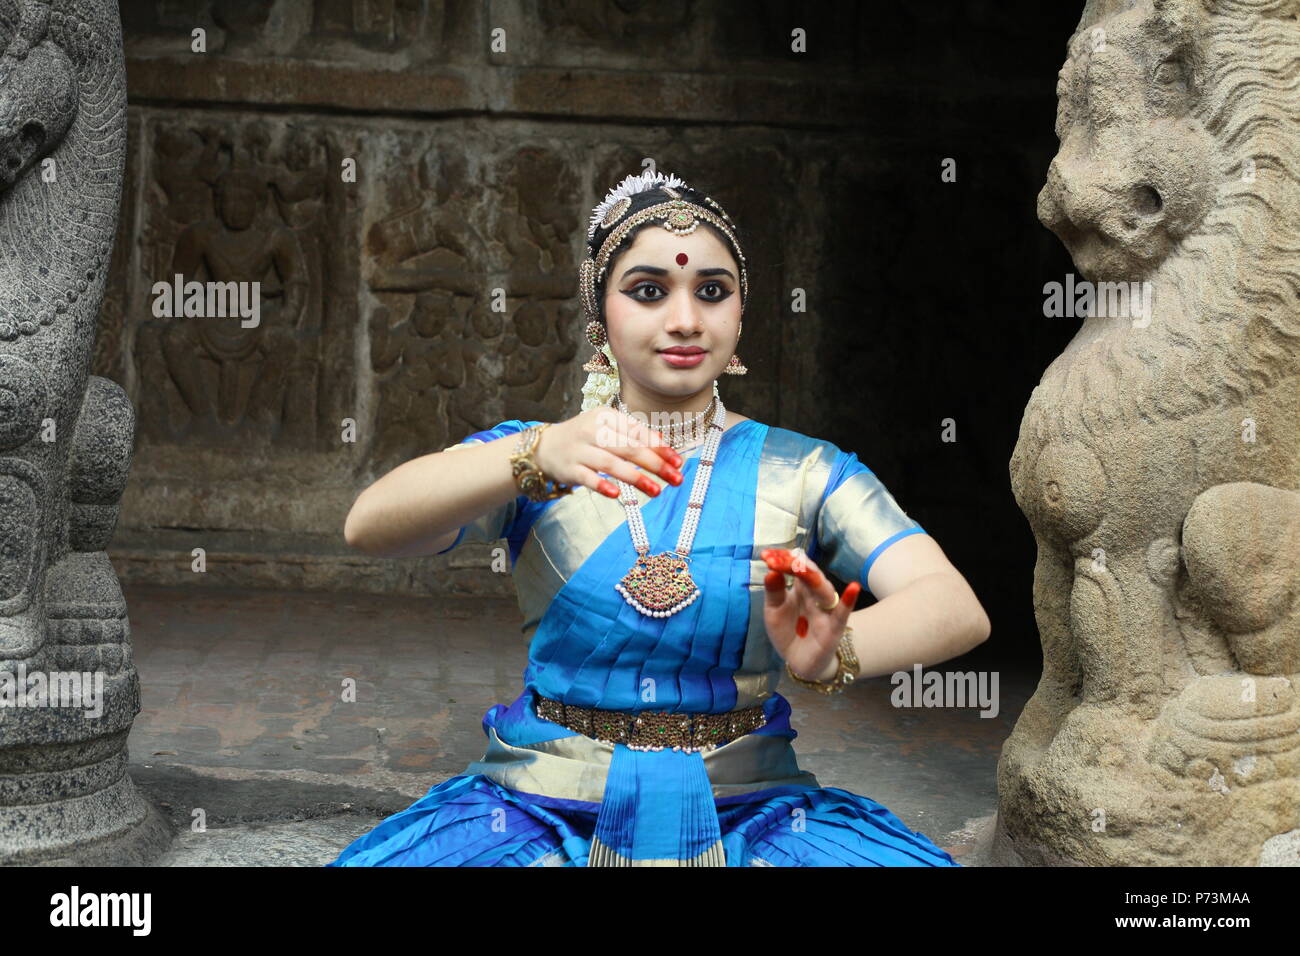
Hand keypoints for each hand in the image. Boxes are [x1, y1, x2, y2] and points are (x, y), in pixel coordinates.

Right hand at [533, 407, 685, 499]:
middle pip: (628, 447)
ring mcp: (579, 450)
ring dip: (636, 478)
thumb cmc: (585, 439)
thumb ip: (634, 436)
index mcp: (605, 417)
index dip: (659, 447)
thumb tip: (665, 448)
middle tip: (676, 478)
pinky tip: (617, 495)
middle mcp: (592, 430)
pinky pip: (587, 478)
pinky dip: (602, 485)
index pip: (637, 431)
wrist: (543, 447)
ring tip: (657, 491)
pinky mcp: (569, 469)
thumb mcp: (607, 429)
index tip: (677, 461)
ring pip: (611, 463)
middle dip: (655, 463)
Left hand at [761, 548, 860, 681]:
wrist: (799, 661)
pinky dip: (848, 600)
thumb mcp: (774, 611)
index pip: (795, 567)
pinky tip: (853, 588)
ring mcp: (825, 609)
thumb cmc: (788, 631)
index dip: (782, 559)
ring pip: (824, 589)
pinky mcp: (834, 628)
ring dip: (813, 578)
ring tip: (801, 567)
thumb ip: (773, 592)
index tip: (765, 555)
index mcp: (800, 587)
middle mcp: (815, 594)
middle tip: (775, 560)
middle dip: (794, 565)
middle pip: (809, 574)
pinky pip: (843, 613)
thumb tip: (770, 571)